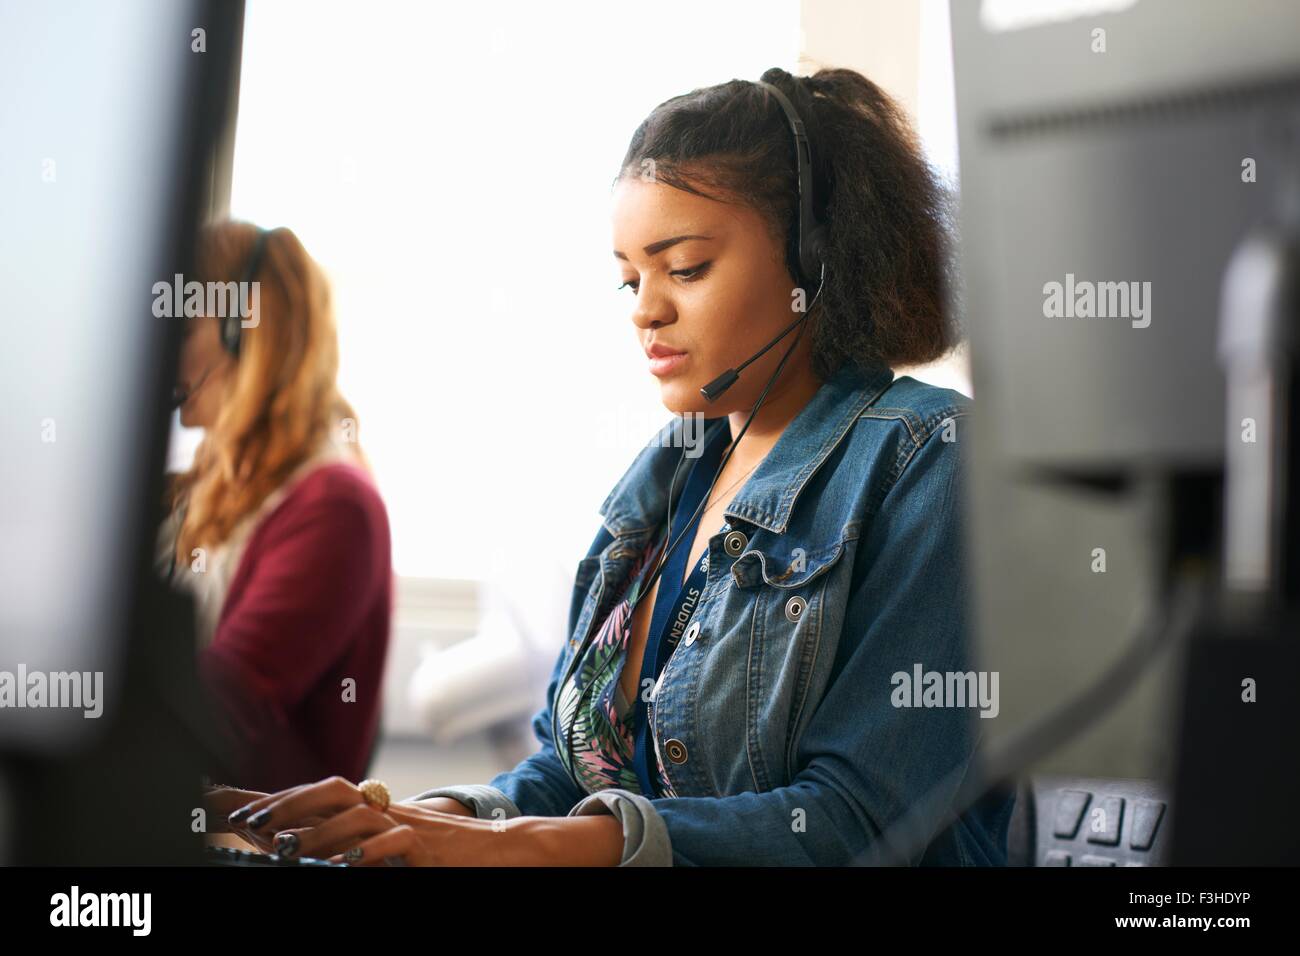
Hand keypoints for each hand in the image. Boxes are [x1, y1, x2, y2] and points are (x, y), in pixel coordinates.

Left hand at [230, 776, 518, 864]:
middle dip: (287, 803)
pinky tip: (348, 864)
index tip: (225, 803)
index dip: (271, 797)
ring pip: (356, 816)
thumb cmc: (444, 852)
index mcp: (371, 809)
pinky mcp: (427, 846)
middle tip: (247, 823)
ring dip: (319, 833)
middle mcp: (384, 809)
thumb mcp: (392, 840)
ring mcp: (406, 824)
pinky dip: (370, 851)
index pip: (314, 794)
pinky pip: (395, 843)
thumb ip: (351, 839)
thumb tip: (297, 844)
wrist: (502, 849)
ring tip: (287, 851)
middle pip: (330, 790)